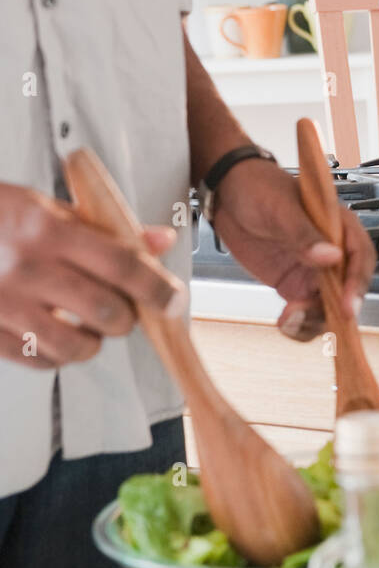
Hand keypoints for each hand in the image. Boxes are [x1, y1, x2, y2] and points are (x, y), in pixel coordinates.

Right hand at [0, 183, 186, 370]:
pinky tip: (56, 334)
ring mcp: (3, 305)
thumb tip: (160, 241)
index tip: (172, 300)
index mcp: (47, 230)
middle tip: (126, 310)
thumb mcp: (49, 207)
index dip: (156, 287)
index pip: (121, 265)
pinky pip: (39, 360)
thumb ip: (106, 227)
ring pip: (74, 346)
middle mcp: (26, 269)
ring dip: (94, 341)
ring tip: (91, 325)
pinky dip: (58, 354)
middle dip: (127, 317)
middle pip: (105, 311)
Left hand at [210, 160, 376, 339]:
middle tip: (314, 318)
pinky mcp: (293, 284)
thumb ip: (303, 233)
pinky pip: (306, 310)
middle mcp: (330, 250)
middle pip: (348, 286)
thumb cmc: (258, 187)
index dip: (357, 281)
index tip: (348, 304)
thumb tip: (330, 256)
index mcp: (336, 224)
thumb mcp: (280, 208)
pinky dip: (300, 323)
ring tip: (290, 321)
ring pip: (329, 304)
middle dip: (337, 309)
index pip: (360, 255)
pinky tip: (285, 323)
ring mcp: (312, 269)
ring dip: (315, 320)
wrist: (226, 194)